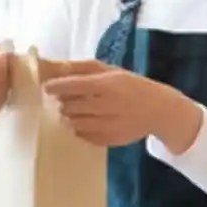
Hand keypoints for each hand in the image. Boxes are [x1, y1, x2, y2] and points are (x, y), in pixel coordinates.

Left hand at [43, 63, 200, 150]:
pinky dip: (80, 129)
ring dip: (70, 117)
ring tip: (77, 110)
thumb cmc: (131, 86)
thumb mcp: (111, 71)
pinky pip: (84, 136)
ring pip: (74, 123)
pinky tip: (87, 121)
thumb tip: (57, 67)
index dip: (56, 86)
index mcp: (108, 84)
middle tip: (65, 99)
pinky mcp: (110, 140)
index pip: (74, 85)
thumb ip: (83, 68)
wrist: (159, 110)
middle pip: (71, 106)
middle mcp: (108, 105)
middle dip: (64, 103)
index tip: (47, 88)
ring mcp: (109, 125)